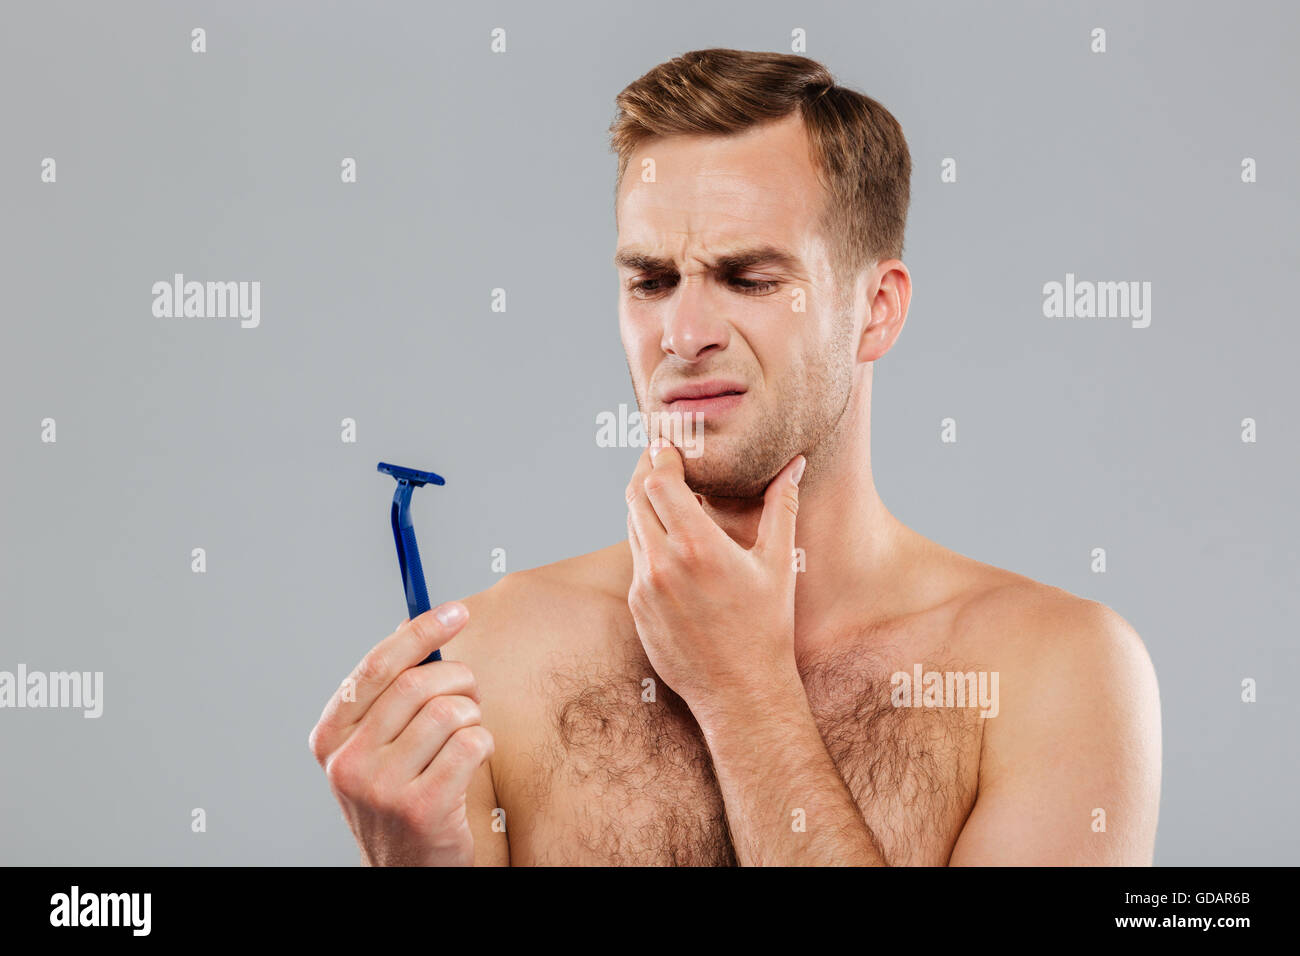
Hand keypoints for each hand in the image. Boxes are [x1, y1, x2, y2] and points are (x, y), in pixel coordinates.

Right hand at [308, 603, 493, 865]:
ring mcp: (382, 788)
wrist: (405, 871)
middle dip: (459, 678)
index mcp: (331, 737)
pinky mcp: (422, 808)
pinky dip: (483, 743)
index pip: (376, 667)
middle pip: (418, 684)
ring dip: (473, 716)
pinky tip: (473, 761)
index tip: (455, 612)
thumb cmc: (397, 796)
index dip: (420, 632)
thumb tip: (412, 627)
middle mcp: (348, 762)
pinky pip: (471, 744)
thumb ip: (387, 694)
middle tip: (471, 692)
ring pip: (451, 712)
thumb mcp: (375, 747)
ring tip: (467, 733)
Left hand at [624, 440, 806, 721]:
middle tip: (661, 458)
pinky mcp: (637, 608)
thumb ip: (781, 507)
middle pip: (634, 497)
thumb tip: (793, 464)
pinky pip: (636, 561)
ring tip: (666, 495)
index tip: (669, 445)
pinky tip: (670, 542)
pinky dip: (648, 541)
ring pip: (631, 527)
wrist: (741, 691)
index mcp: (697, 546)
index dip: (660, 457)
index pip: (658, 481)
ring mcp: (644, 587)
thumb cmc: (767, 627)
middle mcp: (662, 563)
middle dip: (646, 472)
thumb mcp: (778, 564)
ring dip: (645, 506)